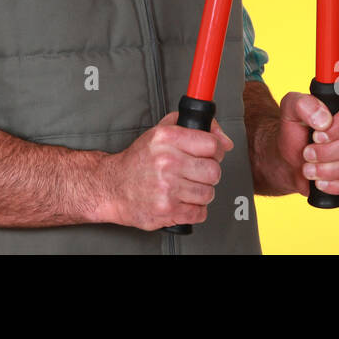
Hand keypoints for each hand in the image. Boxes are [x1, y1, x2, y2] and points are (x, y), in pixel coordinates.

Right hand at [103, 111, 233, 230]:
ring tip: (185, 187)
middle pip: (214, 171)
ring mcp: (167, 187)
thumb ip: (193, 126)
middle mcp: (167, 161)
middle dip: (208, 174)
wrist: (113, 187)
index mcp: (166, 138)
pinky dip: (194, 210)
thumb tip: (224, 138)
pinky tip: (181, 201)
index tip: (209, 155)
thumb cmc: (139, 161)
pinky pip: (199, 212)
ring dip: (200, 193)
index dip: (215, 151)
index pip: (212, 144)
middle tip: (196, 173)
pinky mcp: (168, 210)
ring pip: (209, 193)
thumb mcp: (161, 131)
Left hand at [275, 91, 338, 198]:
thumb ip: (303, 104)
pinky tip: (320, 183)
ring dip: (328, 170)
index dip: (335, 128)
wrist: (292, 160)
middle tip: (307, 154)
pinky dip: (335, 185)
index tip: (315, 137)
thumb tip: (324, 119)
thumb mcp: (290, 110)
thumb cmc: (295, 131)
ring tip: (309, 169)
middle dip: (326, 152)